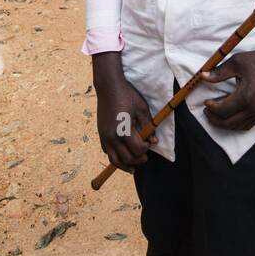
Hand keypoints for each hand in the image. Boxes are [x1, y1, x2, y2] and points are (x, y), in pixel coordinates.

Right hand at [92, 52, 156, 173]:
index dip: (146, 149)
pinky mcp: (101, 134)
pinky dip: (115, 157)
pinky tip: (121, 156)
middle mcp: (112, 137)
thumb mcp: (142, 109)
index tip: (149, 143)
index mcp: (123, 131)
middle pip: (127, 158)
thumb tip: (154, 141)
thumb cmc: (127, 96)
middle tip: (145, 157)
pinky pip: (107, 152)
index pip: (137, 149)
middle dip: (138, 159)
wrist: (108, 87)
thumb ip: (148, 126)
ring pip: (114, 160)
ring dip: (125, 165)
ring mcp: (105, 137)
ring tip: (133, 168)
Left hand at [201, 16, 254, 130]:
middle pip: (228, 122)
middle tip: (206, 110)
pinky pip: (246, 126)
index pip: (223, 110)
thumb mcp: (235, 63)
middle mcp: (253, 108)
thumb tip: (202, 76)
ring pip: (237, 126)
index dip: (211, 108)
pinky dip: (235, 125)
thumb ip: (219, 72)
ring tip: (214, 115)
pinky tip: (228, 117)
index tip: (205, 102)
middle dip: (214, 119)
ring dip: (223, 124)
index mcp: (246, 96)